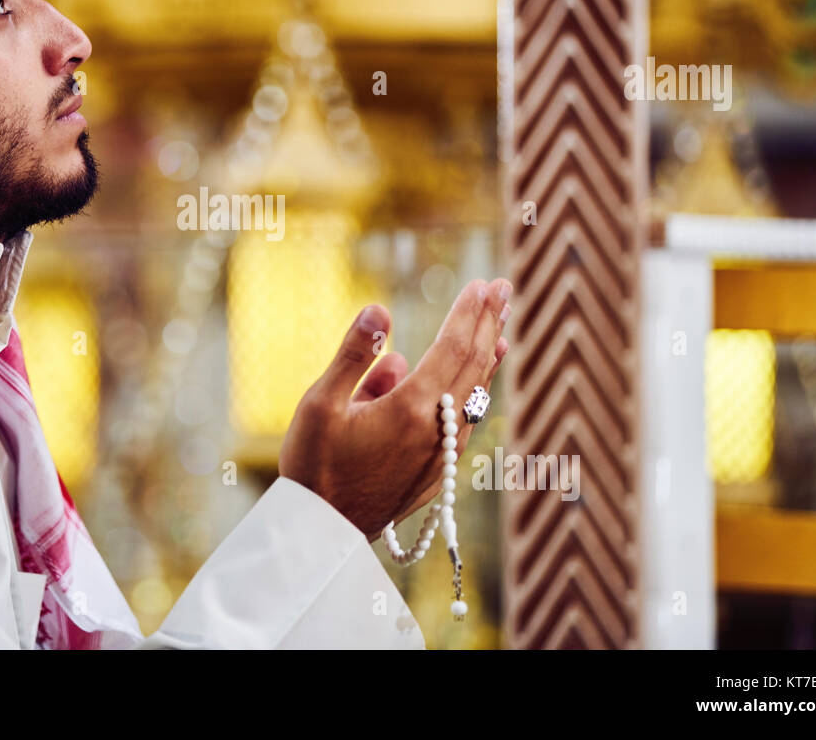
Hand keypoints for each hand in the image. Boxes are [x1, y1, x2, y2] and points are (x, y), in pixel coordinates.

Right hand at [278, 278, 511, 542]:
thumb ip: (354, 355)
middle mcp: (436, 431)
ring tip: (500, 326)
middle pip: (474, 366)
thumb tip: (381, 309)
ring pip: (475, 395)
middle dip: (490, 323)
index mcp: (410, 409)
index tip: (481, 284)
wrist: (322, 533)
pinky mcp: (436, 472)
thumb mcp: (319, 403)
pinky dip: (475, 391)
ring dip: (488, 356)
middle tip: (502, 287)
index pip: (453, 347)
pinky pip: (466, 420)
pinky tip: (476, 380)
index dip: (469, 312)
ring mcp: (441, 454)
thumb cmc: (313, 466)